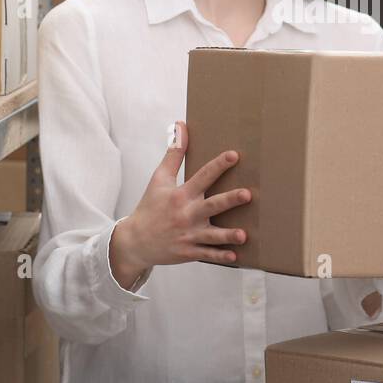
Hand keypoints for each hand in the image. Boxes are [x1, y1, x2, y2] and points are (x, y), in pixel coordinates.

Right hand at [109, 120, 249, 287]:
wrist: (135, 241)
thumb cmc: (151, 206)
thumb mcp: (159, 179)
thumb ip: (173, 153)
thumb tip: (180, 125)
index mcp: (181, 195)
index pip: (202, 176)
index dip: (218, 165)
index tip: (234, 155)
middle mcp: (186, 214)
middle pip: (212, 206)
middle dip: (229, 200)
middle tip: (247, 194)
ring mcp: (188, 235)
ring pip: (212, 236)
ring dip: (228, 235)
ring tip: (243, 235)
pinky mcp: (189, 252)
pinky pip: (207, 256)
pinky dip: (220, 257)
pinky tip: (235, 257)